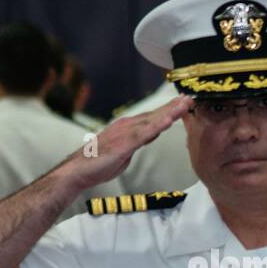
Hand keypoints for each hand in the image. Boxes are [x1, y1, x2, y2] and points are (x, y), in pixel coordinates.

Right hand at [60, 95, 190, 191]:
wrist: (77, 171)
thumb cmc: (97, 163)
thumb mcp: (124, 151)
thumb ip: (139, 141)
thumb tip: (152, 134)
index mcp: (127, 127)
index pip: (152, 117)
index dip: (168, 109)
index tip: (182, 103)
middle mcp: (127, 126)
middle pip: (155, 114)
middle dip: (173, 106)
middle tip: (189, 96)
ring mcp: (126, 133)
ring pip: (153, 120)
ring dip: (170, 111)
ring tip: (185, 103)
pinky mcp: (124, 144)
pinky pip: (145, 133)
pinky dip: (158, 125)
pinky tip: (170, 120)